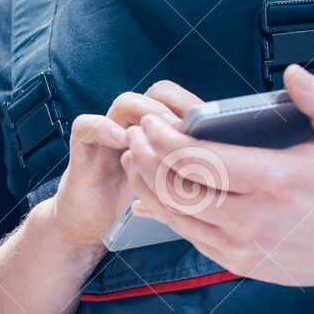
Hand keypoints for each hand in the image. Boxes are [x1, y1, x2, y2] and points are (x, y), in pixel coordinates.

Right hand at [45, 80, 204, 249]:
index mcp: (156, 129)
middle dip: (177, 107)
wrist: (91, 220)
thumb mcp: (172, 185)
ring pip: (126, 102)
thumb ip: (191, 167)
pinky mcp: (83, 147)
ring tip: (162, 137)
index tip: (213, 127)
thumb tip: (231, 160)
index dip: (195, 107)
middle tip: (190, 131)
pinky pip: (88, 125)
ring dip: (148, 115)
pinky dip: (105, 128)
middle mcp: (132, 122)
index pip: (178, 99)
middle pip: (156, 93)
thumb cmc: (136, 201)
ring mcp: (106, 132)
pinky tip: (123, 140)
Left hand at [120, 63, 313, 289]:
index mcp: (274, 181)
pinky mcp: (238, 264)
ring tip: (136, 158)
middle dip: (147, 160)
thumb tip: (293, 72)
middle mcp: (254, 218)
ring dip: (148, 186)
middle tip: (133, 135)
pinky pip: (189, 236)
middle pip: (178, 189)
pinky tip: (153, 191)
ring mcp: (243, 246)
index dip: (165, 141)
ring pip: (176, 216)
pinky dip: (166, 212)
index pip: (201, 161)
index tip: (149, 123)